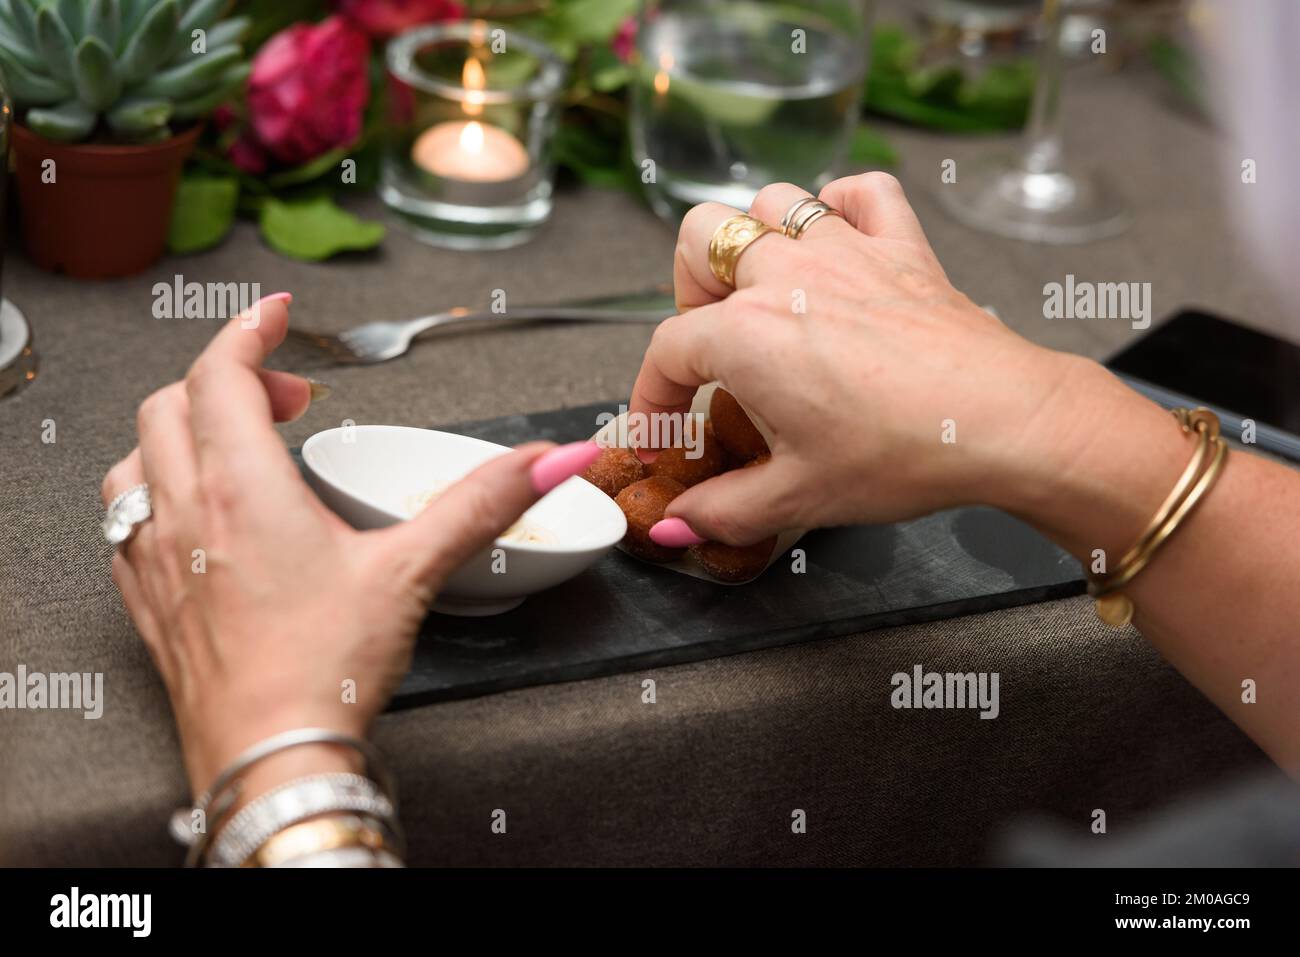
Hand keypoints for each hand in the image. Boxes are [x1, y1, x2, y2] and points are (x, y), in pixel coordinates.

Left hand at [102, 296, 598, 797]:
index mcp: (241, 488)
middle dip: (229, 379)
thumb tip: (550, 457)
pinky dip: (158, 491)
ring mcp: (157, 558)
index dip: (249, 330)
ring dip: (180, 431)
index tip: (279, 314)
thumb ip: (484, 502)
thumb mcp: (414, 570)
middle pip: (172, 404)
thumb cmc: (323, 670)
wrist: (272, 757)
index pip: (220, 373)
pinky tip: (197, 518)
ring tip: (235, 447)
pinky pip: (127, 520)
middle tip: (288, 396)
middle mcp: (184, 512)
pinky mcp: (149, 602)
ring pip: (137, 459)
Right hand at [630, 174, 1116, 545]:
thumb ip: (722, 510)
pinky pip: (860, 191)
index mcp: (745, 335)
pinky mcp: (901, 245)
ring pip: (771, 204)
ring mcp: (845, 251)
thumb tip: (678, 525)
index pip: (666, 351)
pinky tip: (838, 242)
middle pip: (698, 242)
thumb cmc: (903, 453)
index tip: (661, 428)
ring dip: (754, 240)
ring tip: (764, 290)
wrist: (1001, 422)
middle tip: (709, 344)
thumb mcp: (797, 496)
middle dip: (688, 289)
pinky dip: (842, 205)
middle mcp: (784, 276)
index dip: (652, 394)